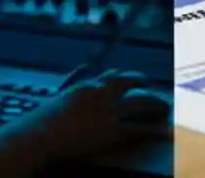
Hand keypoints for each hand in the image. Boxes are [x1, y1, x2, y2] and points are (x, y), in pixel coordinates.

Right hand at [0, 70, 169, 162]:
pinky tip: (166, 132)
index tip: (133, 80)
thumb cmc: (41, 121)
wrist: (38, 136)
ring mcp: (108, 112)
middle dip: (144, 85)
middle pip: (130, 83)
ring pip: (140, 102)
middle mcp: (101, 94)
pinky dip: (155, 130)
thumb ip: (71, 81)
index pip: (113, 76)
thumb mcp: (56, 97)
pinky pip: (139, 129)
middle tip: (153, 89)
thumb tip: (81, 67)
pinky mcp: (112, 131)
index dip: (126, 78)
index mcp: (87, 86)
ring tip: (165, 107)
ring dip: (155, 104)